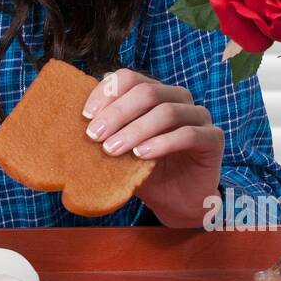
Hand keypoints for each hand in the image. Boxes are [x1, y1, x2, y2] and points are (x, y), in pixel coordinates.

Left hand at [81, 68, 223, 226]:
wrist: (176, 202)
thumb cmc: (145, 171)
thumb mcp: (119, 150)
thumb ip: (104, 133)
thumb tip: (68, 126)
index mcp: (153, 93)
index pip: (129, 78)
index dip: (106, 93)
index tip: (85, 116)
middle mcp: (177, 98)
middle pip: (147, 91)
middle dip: (117, 113)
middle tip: (94, 135)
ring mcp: (198, 116)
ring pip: (166, 111)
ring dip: (136, 130)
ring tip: (113, 149)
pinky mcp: (213, 139)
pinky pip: (188, 134)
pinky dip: (162, 143)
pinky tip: (142, 155)